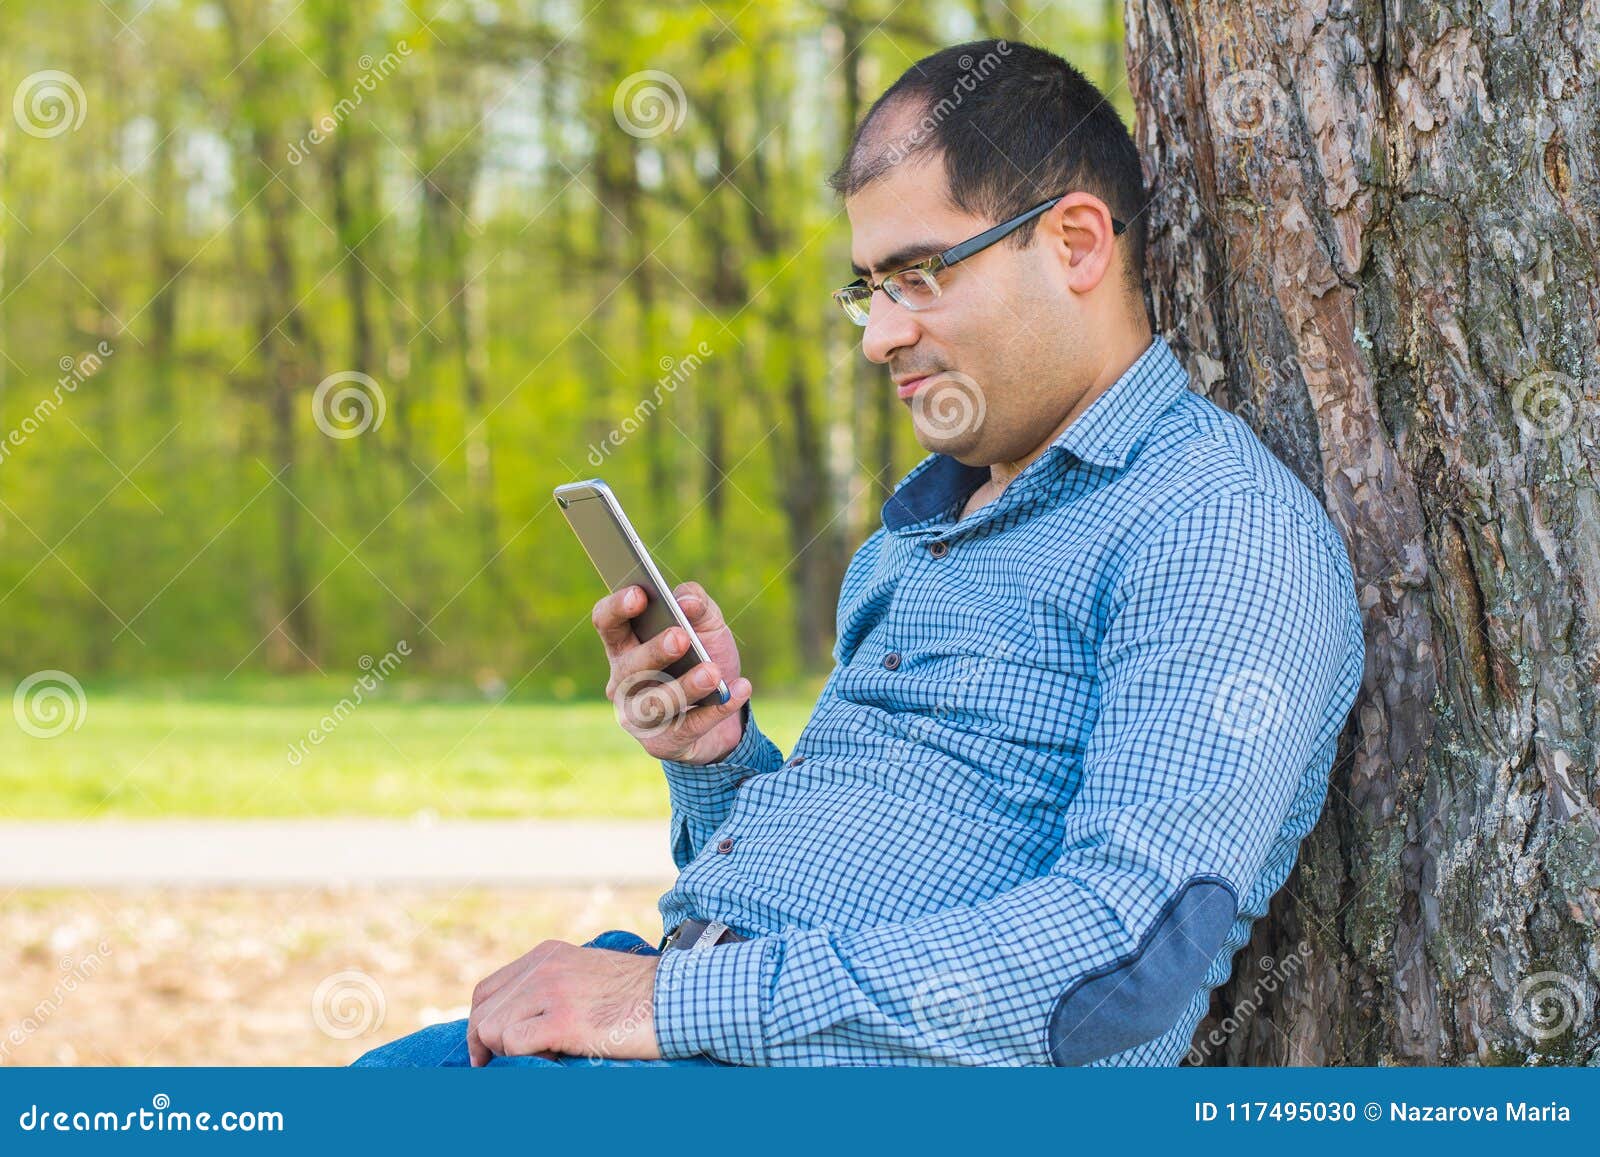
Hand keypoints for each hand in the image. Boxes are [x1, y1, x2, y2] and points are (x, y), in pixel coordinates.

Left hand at [467, 940, 661, 1065]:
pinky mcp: (563, 1019)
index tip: (490, 1050)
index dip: (481, 1023)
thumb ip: (553, 986)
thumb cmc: (639, 996)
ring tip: (538, 1056)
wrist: (676, 998)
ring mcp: (552, 990)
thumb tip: (521, 1020)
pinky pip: (514, 1043)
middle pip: (483, 1011)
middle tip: (501, 1065)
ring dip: (507, 1052)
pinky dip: (524, 1059)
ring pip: (492, 1029)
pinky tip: (552, 1058)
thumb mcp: (587, 975)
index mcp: (547, 954)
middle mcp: (544, 967)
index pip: (488, 990)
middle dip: (486, 1044)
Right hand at [592, 580, 752, 763]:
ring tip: (713, 673)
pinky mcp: (661, 743)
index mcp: (626, 644)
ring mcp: (637, 716)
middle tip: (681, 637)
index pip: (607, 623)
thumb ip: (698, 604)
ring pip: (656, 703)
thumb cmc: (705, 658)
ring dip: (687, 686)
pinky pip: (688, 727)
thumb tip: (686, 602)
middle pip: (629, 667)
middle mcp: (623, 681)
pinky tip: (739, 690)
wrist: (726, 709)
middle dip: (654, 652)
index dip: (617, 608)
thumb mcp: (707, 625)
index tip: (640, 594)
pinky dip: (716, 709)